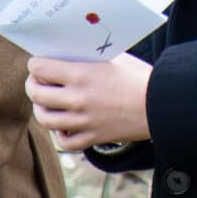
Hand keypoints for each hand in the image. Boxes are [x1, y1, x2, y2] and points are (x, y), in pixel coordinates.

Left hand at [25, 53, 151, 149]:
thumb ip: (87, 59)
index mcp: (80, 74)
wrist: (163, 104)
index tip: (39, 64)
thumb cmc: (140, 77)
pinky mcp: (93, 137)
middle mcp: (77, 99)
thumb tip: (67, 56)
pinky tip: (64, 124)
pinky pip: (64, 140)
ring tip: (46, 104)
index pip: (40, 69)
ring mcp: (83, 121)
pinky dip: (60, 133)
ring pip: (45, 119)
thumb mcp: (113, 58)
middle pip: (37, 94)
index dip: (36, 65)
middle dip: (33, 86)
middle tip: (37, 82)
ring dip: (41, 109)